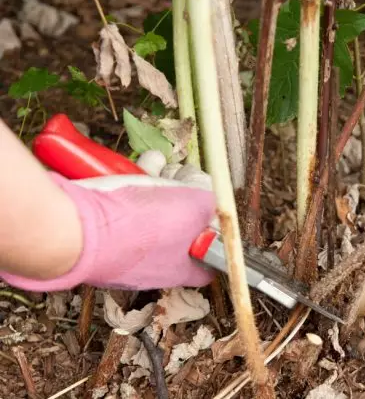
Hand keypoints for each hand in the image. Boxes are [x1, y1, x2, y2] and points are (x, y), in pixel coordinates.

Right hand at [0, 150, 217, 291]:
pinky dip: (135, 180)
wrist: (81, 230)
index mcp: (183, 269)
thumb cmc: (145, 226)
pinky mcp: (104, 232)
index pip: (210, 259)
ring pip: (152, 208)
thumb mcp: (195, 208)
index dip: (217, 229)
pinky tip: (142, 163)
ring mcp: (128, 249)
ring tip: (159, 162)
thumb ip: (211, 204)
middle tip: (180, 173)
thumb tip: (211, 201)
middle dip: (183, 191)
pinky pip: (127, 203)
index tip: (214, 206)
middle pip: (181, 224)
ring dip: (160, 178)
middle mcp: (157, 264)